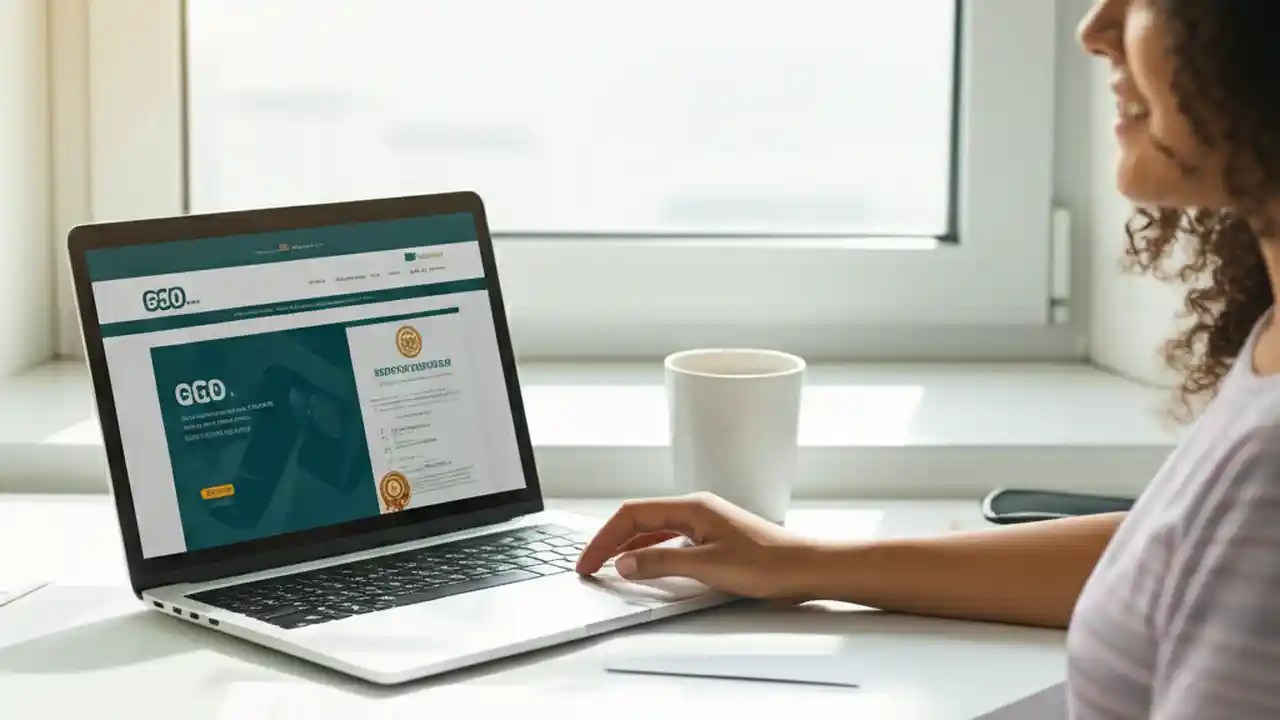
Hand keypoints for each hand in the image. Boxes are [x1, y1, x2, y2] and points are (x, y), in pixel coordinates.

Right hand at [574, 492, 817, 599]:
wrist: (807, 567)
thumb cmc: (767, 563)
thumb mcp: (706, 567)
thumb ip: (660, 563)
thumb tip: (623, 564)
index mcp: (691, 506)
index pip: (632, 514)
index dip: (604, 539)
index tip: (587, 563)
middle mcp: (696, 509)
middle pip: (639, 519)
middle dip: (610, 542)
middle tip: (589, 568)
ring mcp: (705, 523)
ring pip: (654, 530)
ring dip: (629, 548)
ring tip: (610, 569)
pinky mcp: (714, 538)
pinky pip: (671, 540)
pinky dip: (651, 553)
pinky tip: (646, 568)